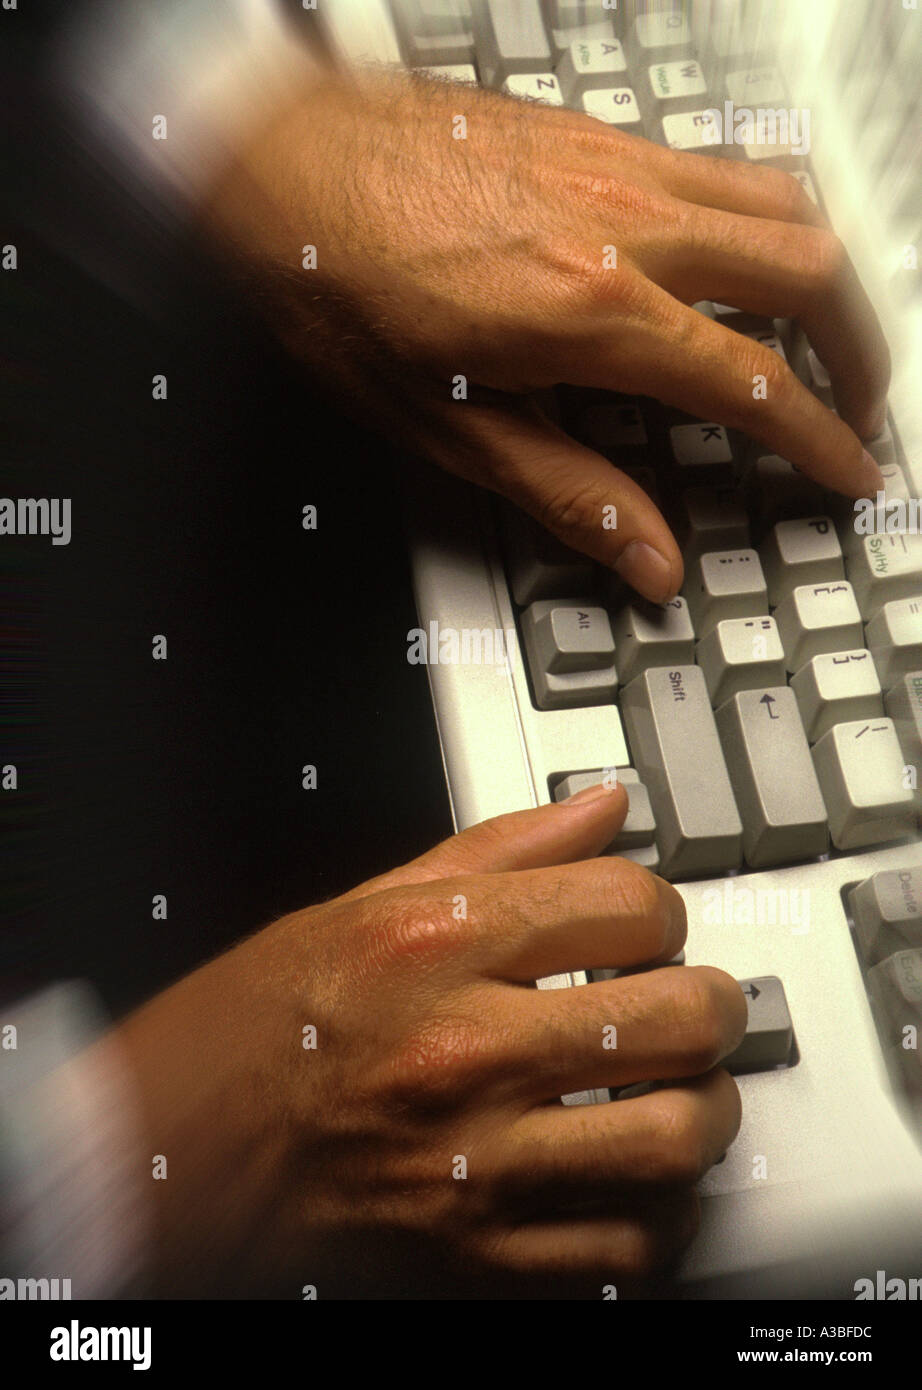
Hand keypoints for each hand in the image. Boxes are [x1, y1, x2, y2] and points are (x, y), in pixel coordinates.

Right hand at [102, 784, 744, 1296]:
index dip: (659, 908)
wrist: (164, 1159)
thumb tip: (597, 809)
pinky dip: (657, 1209)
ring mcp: (475, 1164)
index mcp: (432, 947)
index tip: (645, 924)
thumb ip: (497, 852)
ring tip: (682, 1087)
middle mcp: (461, 1051)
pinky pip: (628, 1244)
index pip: (626, 906)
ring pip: (675, 1137)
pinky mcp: (479, 1256)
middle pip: (675, 1015)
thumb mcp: (358, 907)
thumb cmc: (249, 1033)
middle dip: (713, 1002)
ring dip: (705, 1106)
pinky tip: (630, 1172)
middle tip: (695, 999)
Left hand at [203, 69, 887, 602]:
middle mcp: (623, 222)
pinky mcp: (591, 133)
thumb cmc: (337, 283)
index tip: (850, 470)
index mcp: (590, 310)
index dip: (818, 438)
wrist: (270, 158)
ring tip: (826, 332)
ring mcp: (613, 164)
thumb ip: (565, 493)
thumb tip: (647, 556)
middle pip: (804, 272)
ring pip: (778, 201)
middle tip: (859, 407)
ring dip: (824, 274)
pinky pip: (720, 162)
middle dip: (857, 349)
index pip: (750, 383)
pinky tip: (742, 251)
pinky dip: (764, 214)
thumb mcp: (445, 425)